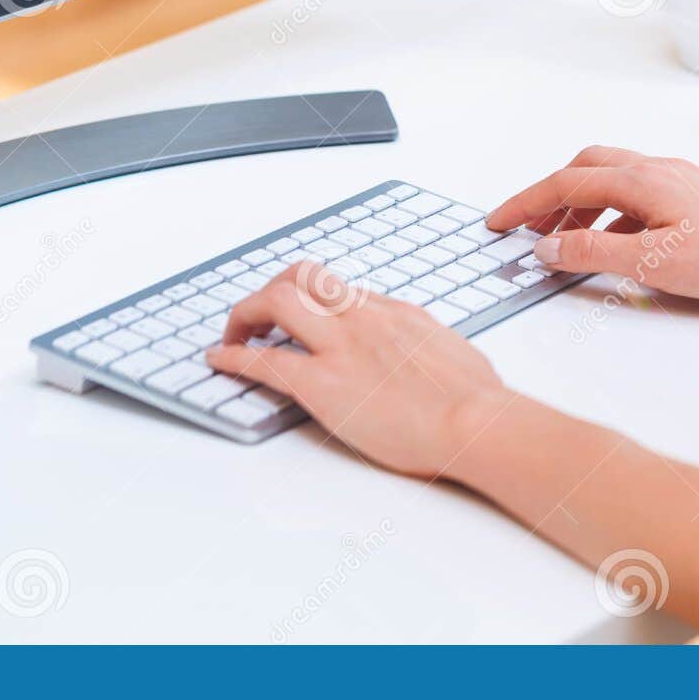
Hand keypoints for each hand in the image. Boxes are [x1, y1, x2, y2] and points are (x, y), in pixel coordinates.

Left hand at [206, 263, 509, 477]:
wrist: (476, 422)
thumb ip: (426, 347)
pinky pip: (265, 361)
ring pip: (277, 300)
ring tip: (235, 334)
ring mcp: (341, 346)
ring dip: (247, 313)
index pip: (341, 290)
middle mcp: (363, 318)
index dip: (312, 300)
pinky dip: (234, 356)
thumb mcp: (453, 353)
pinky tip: (220, 360)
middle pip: (302, 277)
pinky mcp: (322, 383)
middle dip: (272, 291)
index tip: (302, 314)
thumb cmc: (478, 400)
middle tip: (259, 318)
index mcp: (395, 312)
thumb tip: (423, 353)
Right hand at [487, 145, 698, 302]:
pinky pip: (635, 196)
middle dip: (548, 196)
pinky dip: (609, 215)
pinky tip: (613, 245)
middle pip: (585, 169)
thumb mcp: (654, 262)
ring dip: (579, 207)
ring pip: (611, 181)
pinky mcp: (694, 198)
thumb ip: (594, 253)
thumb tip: (547, 247)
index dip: (525, 204)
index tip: (497, 223)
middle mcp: (657, 169)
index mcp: (642, 178)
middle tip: (524, 228)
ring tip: (562, 243)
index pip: (565, 184)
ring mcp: (677, 181)